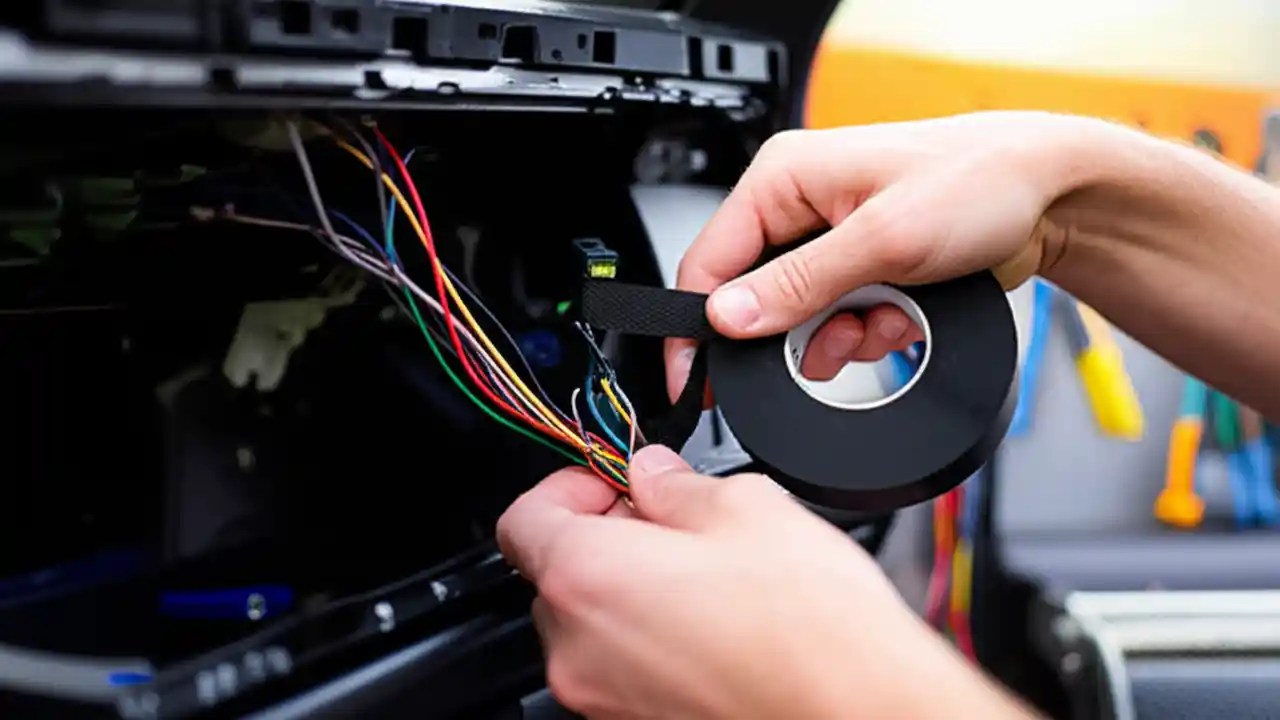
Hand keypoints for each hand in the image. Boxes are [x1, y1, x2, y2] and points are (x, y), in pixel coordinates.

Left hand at [497, 446, 1034, 718]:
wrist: (860, 713)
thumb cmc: (811, 630)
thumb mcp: (746, 507)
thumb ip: (674, 483)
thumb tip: (651, 473)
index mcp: (587, 577)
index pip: (523, 518)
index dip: (569, 485)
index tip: (612, 481)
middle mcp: (578, 649)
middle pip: (558, 573)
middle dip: (607, 536)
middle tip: (670, 521)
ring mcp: (603, 699)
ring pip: (593, 625)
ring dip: (631, 591)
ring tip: (706, 577)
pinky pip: (622, 669)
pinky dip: (651, 641)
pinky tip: (716, 625)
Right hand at [666, 110, 1094, 399]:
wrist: (1052, 196)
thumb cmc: (980, 180)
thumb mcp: (883, 239)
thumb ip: (799, 283)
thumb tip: (728, 318)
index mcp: (783, 178)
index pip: (708, 260)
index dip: (698, 325)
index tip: (695, 378)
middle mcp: (798, 205)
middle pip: (754, 296)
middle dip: (796, 333)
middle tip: (835, 340)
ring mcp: (829, 238)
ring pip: (797, 317)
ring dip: (839, 334)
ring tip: (884, 320)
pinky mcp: (858, 266)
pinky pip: (834, 318)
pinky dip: (866, 331)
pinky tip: (900, 318)